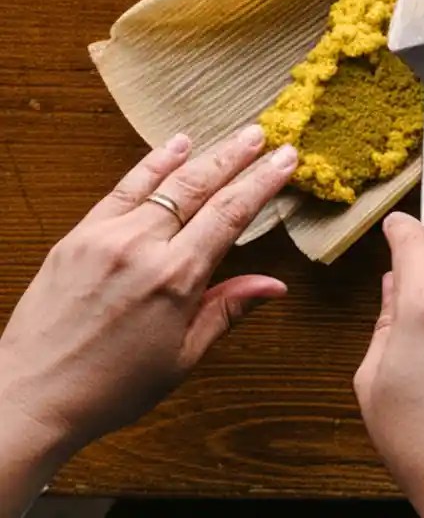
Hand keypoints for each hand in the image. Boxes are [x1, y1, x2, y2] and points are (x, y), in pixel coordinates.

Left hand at [0, 126, 295, 502]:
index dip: (262, 183)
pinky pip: (122, 190)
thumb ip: (228, 310)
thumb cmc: (109, 387)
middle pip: (199, 187)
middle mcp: (140, 248)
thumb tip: (274, 285)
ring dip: (200, 155)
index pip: (230, 214)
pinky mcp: (76, 237)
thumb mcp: (183, 356)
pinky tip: (172, 149)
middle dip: (236, 158)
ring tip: (230, 135)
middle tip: (263, 136)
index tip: (285, 159)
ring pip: (161, 182)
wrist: (31, 396)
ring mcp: (104, 237)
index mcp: (174, 279)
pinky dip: (150, 166)